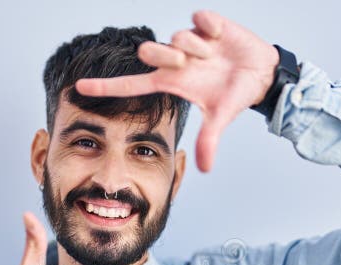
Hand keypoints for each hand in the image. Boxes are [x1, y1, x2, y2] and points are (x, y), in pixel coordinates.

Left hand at [75, 10, 278, 172]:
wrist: (261, 75)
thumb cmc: (233, 95)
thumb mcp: (220, 117)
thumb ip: (209, 140)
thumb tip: (205, 170)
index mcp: (171, 81)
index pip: (131, 84)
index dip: (106, 87)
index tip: (78, 88)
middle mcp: (176, 60)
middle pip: (148, 51)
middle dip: (165, 55)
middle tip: (187, 62)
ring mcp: (190, 41)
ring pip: (177, 36)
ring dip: (197, 47)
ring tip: (214, 54)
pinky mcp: (208, 24)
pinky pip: (200, 18)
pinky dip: (212, 29)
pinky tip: (221, 38)